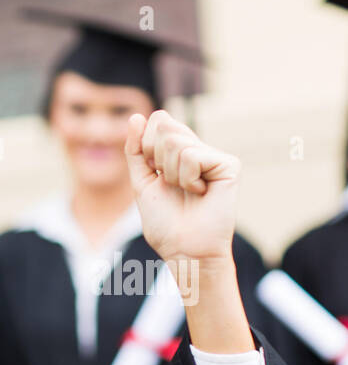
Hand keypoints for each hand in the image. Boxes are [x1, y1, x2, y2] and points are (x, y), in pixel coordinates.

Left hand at [125, 110, 237, 266]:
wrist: (184, 248)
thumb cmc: (165, 222)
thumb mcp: (141, 182)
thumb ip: (136, 150)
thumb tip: (136, 115)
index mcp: (178, 152)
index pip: (157, 122)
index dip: (145, 146)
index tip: (153, 172)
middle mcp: (197, 149)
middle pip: (164, 126)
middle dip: (156, 159)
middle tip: (170, 184)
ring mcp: (214, 155)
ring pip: (175, 141)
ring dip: (170, 173)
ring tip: (186, 191)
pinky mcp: (228, 163)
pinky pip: (191, 155)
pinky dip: (186, 178)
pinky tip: (200, 192)